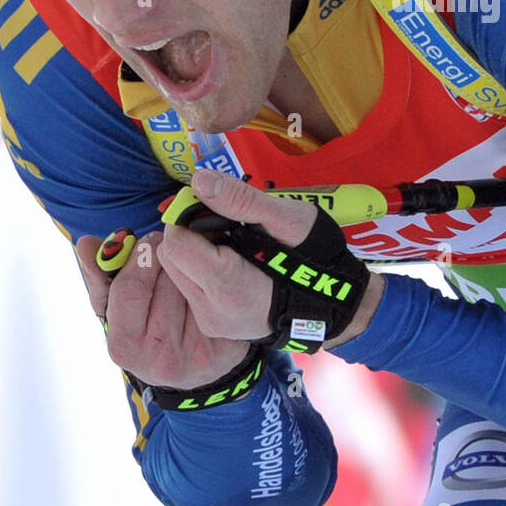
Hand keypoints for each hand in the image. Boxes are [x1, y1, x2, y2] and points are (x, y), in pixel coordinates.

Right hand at [75, 229, 252, 389]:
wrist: (190, 367)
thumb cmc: (146, 328)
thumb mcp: (117, 307)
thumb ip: (101, 274)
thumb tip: (85, 242)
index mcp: (124, 347)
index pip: (130, 288)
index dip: (141, 258)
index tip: (151, 240)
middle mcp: (161, 359)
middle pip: (166, 282)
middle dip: (169, 259)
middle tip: (171, 254)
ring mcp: (195, 357)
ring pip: (195, 286)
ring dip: (192, 268)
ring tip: (188, 272)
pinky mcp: (227, 349)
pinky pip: (220, 298)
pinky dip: (214, 283)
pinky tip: (210, 286)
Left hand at [159, 169, 383, 349]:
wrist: (334, 302)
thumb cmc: (315, 256)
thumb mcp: (289, 219)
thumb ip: (242, 201)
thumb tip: (199, 181)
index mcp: (230, 287)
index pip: (175, 244)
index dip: (190, 217)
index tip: (217, 209)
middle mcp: (213, 312)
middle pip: (171, 258)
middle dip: (190, 234)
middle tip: (226, 225)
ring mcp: (211, 323)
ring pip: (175, 273)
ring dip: (193, 251)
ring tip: (231, 245)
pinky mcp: (212, 325)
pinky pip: (188, 287)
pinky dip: (200, 268)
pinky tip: (231, 262)